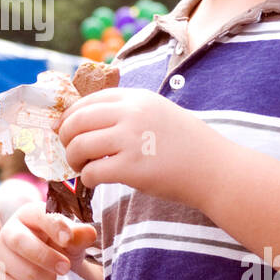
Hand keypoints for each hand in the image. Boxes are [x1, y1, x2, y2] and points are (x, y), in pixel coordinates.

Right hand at [0, 202, 97, 279]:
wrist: (47, 270)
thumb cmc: (60, 248)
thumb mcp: (73, 240)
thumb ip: (79, 236)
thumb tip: (89, 233)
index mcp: (29, 215)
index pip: (38, 215)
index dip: (54, 226)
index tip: (68, 240)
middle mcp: (9, 232)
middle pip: (20, 242)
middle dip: (46, 258)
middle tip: (66, 269)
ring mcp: (0, 256)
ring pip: (19, 270)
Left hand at [57, 87, 218, 207]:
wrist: (216, 169)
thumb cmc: (188, 145)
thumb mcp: (159, 112)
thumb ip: (128, 111)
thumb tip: (89, 121)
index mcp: (136, 98)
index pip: (88, 100)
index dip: (70, 116)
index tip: (64, 129)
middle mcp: (131, 114)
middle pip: (77, 121)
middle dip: (66, 138)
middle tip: (70, 152)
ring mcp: (131, 140)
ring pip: (79, 146)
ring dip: (73, 160)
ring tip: (81, 168)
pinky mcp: (131, 168)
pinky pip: (91, 172)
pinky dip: (87, 179)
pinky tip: (95, 182)